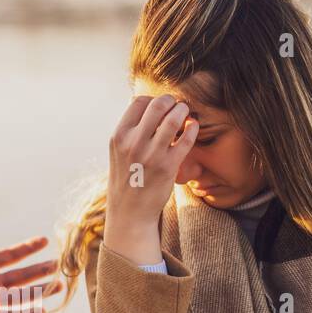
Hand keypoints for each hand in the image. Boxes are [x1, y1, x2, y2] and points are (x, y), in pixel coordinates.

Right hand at [105, 94, 197, 264]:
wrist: (130, 212)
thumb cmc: (127, 178)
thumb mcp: (119, 152)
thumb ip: (131, 130)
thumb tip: (146, 105)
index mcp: (119, 136)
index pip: (139, 102)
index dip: (153, 100)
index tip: (161, 107)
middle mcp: (133, 143)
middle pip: (157, 105)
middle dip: (171, 100)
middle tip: (177, 106)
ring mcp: (151, 155)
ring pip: (173, 118)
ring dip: (183, 111)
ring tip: (186, 113)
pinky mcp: (168, 167)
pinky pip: (186, 139)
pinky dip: (192, 128)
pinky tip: (193, 127)